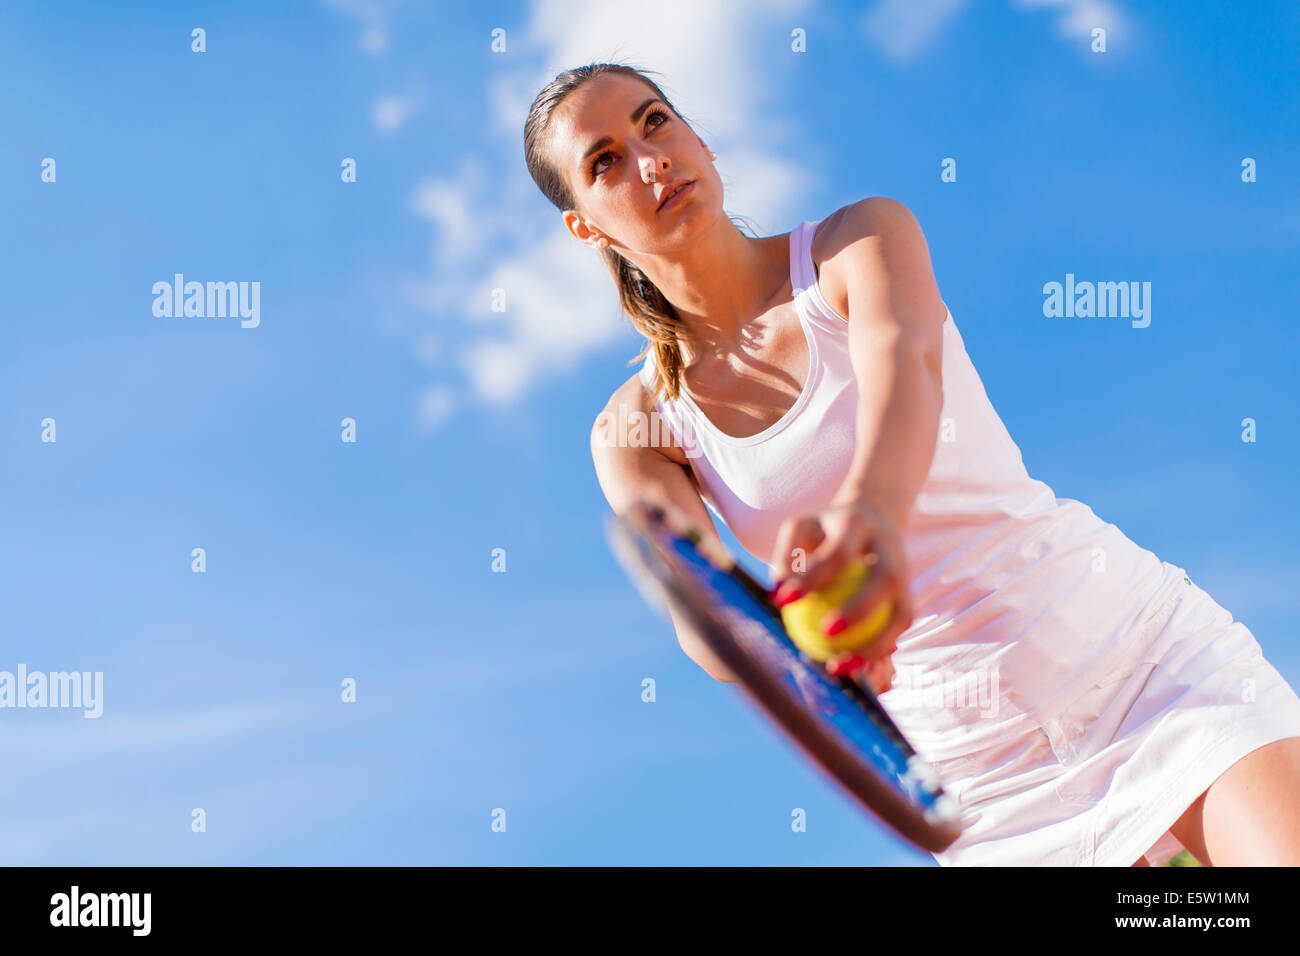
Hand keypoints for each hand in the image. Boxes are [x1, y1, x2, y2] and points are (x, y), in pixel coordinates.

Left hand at [767, 495, 914, 667]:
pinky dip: (878, 649)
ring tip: (840, 666)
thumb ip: (786, 555)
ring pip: (903, 612)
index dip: (812, 577)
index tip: (783, 601)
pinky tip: (851, 664)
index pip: (838, 553)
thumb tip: (777, 592)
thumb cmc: (826, 528)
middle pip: (885, 580)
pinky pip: (899, 628)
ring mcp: (906, 573)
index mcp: (858, 525)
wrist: (876, 516)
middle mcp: (889, 547)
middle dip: (859, 609)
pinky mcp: (910, 595)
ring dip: (876, 644)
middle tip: (826, 633)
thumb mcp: (801, 528)